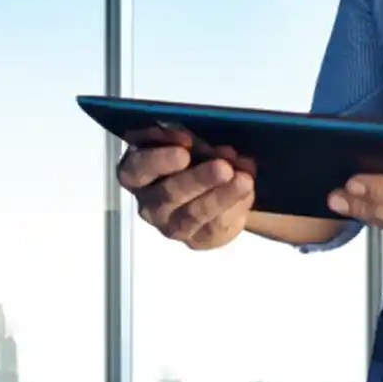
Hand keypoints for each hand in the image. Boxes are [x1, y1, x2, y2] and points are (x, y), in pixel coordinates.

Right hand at [116, 126, 254, 250]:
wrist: (216, 186)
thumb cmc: (195, 157)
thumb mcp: (190, 141)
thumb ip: (194, 141)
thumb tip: (217, 149)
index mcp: (137, 172)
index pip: (135, 170)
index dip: (159, 160)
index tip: (185, 148)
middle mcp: (149, 203)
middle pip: (168, 194)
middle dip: (198, 179)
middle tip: (223, 167)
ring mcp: (171, 225)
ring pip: (193, 214)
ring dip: (220, 196)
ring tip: (243, 179)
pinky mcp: (197, 239)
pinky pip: (215, 226)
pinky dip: (234, 206)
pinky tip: (247, 191)